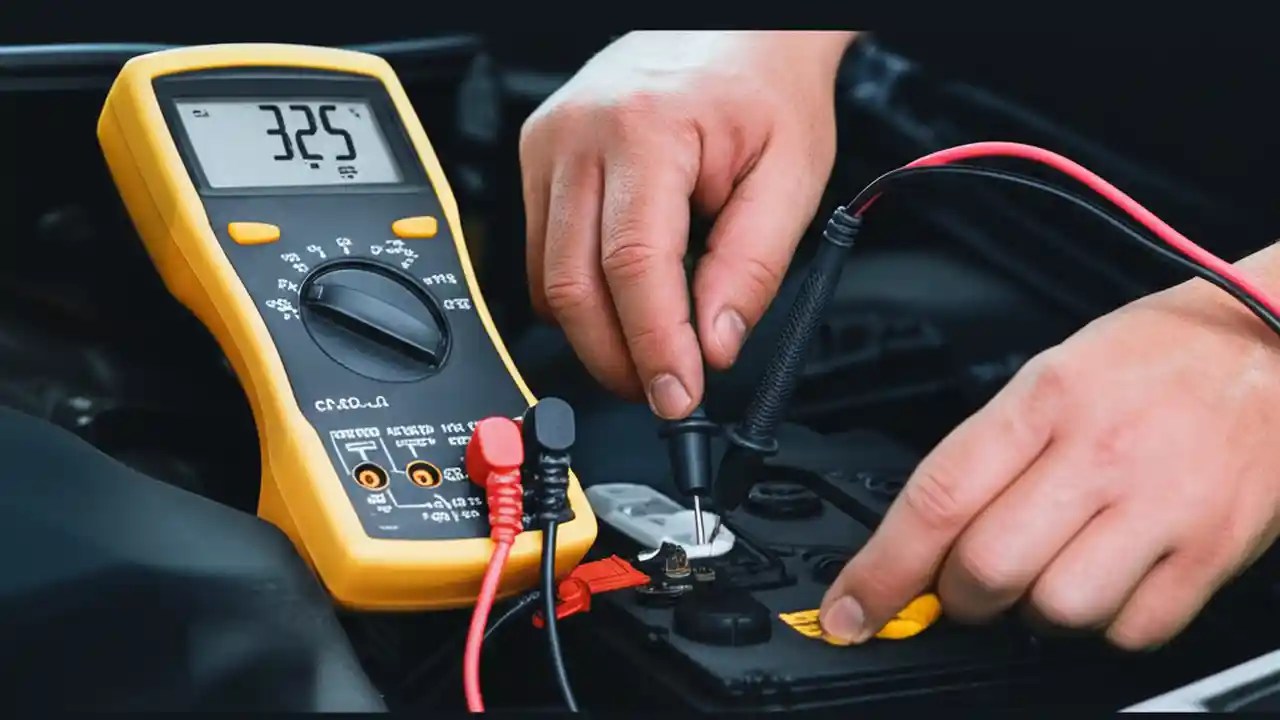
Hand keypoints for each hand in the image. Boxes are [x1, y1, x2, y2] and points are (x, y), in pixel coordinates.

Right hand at [520, 31, 854, 417]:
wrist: (732, 30)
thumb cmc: (762, 85)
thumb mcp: (790, 175)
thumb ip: (753, 266)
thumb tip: (713, 345)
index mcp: (645, 129)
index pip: (634, 266)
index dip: (654, 346)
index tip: (678, 395)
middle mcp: (579, 135)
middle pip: (573, 285)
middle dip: (617, 358)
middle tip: (665, 390)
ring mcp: (548, 146)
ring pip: (548, 280)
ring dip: (597, 335)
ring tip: (651, 352)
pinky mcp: (537, 160)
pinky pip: (544, 255)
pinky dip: (582, 297)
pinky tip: (625, 301)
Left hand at [820, 270, 1279, 649]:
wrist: (1276, 347)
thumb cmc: (1159, 358)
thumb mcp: (1055, 373)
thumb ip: (990, 453)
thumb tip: (928, 536)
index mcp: (1046, 400)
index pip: (938, 498)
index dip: (881, 569)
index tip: (850, 608)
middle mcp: (1100, 451)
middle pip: (987, 567)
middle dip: (960, 594)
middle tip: (969, 580)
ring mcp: (1162, 504)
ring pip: (1057, 608)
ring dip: (1035, 609)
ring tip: (1053, 568)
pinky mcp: (1212, 549)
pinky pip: (1131, 630)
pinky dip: (1105, 625)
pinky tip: (1110, 580)